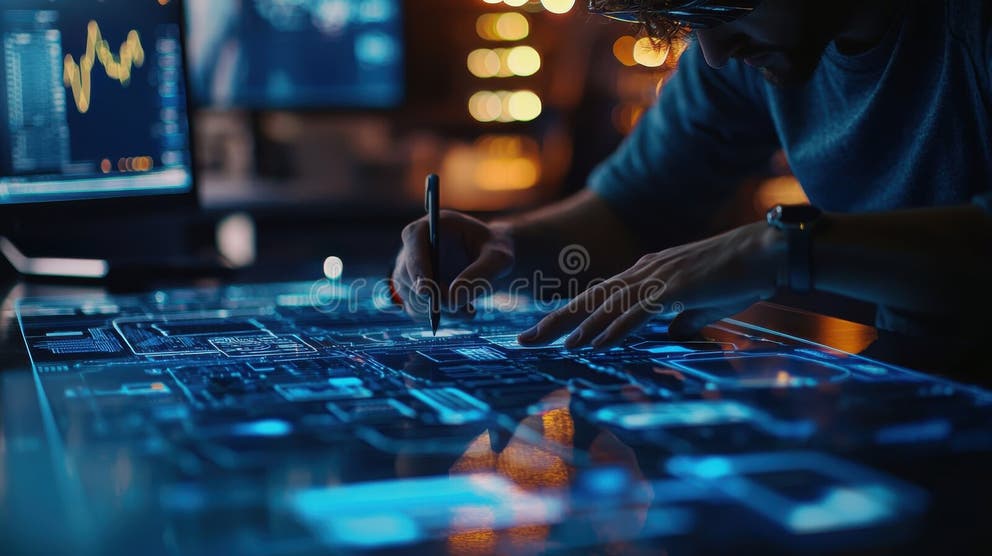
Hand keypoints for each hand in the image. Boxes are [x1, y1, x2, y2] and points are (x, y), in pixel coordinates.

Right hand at [393, 210, 514, 318]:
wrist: (491, 258)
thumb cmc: (495, 250)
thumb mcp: (499, 257)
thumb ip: (481, 273)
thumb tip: (451, 298)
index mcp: (432, 226)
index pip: (413, 238)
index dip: (416, 264)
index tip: (427, 290)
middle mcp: (415, 246)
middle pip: (407, 274)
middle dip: (432, 296)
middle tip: (458, 307)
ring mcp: (410, 269)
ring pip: (412, 297)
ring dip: (439, 310)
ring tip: (468, 309)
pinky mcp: (413, 290)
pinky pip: (417, 310)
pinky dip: (439, 316)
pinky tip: (463, 310)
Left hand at [517, 222, 783, 347]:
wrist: (766, 253)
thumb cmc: (737, 277)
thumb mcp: (699, 305)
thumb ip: (679, 320)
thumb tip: (671, 336)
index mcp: (646, 274)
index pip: (597, 296)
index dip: (568, 315)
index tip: (544, 333)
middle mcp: (644, 272)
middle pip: (589, 298)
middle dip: (554, 320)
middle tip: (524, 340)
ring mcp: (658, 277)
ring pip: (605, 304)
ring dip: (576, 326)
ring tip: (550, 345)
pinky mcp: (675, 287)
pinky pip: (636, 311)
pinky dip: (613, 328)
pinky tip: (594, 343)